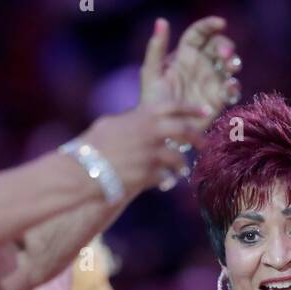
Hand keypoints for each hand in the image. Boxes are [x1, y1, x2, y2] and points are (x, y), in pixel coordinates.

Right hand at [80, 102, 209, 196]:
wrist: (85, 169)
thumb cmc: (92, 145)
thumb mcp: (111, 123)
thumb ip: (130, 121)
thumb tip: (139, 120)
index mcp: (143, 116)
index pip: (174, 107)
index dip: (191, 108)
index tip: (205, 111)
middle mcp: (151, 133)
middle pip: (185, 132)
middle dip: (198, 138)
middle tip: (205, 145)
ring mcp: (152, 155)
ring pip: (177, 159)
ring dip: (181, 165)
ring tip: (181, 170)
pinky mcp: (149, 175)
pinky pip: (164, 177)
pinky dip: (165, 180)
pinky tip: (164, 183)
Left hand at [139, 17, 239, 120]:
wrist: (161, 129)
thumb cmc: (154, 101)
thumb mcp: (151, 73)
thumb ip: (156, 48)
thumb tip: (161, 20)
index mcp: (185, 54)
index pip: (200, 34)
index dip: (210, 26)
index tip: (221, 23)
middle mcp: (201, 64)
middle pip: (218, 47)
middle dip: (225, 46)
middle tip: (225, 53)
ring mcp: (211, 81)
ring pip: (228, 65)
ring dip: (233, 62)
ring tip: (231, 65)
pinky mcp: (218, 99)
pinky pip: (230, 90)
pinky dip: (233, 87)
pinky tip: (229, 86)